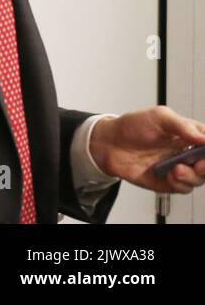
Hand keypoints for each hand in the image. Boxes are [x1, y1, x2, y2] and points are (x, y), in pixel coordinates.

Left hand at [89, 106, 204, 193]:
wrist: (109, 142)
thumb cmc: (132, 126)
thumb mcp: (158, 117)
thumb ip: (182, 126)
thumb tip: (204, 138)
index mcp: (188, 135)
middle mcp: (186, 153)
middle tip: (199, 164)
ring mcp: (177, 168)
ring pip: (198, 179)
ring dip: (193, 176)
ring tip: (178, 169)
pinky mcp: (167, 181)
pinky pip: (182, 188)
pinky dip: (180, 183)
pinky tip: (170, 175)